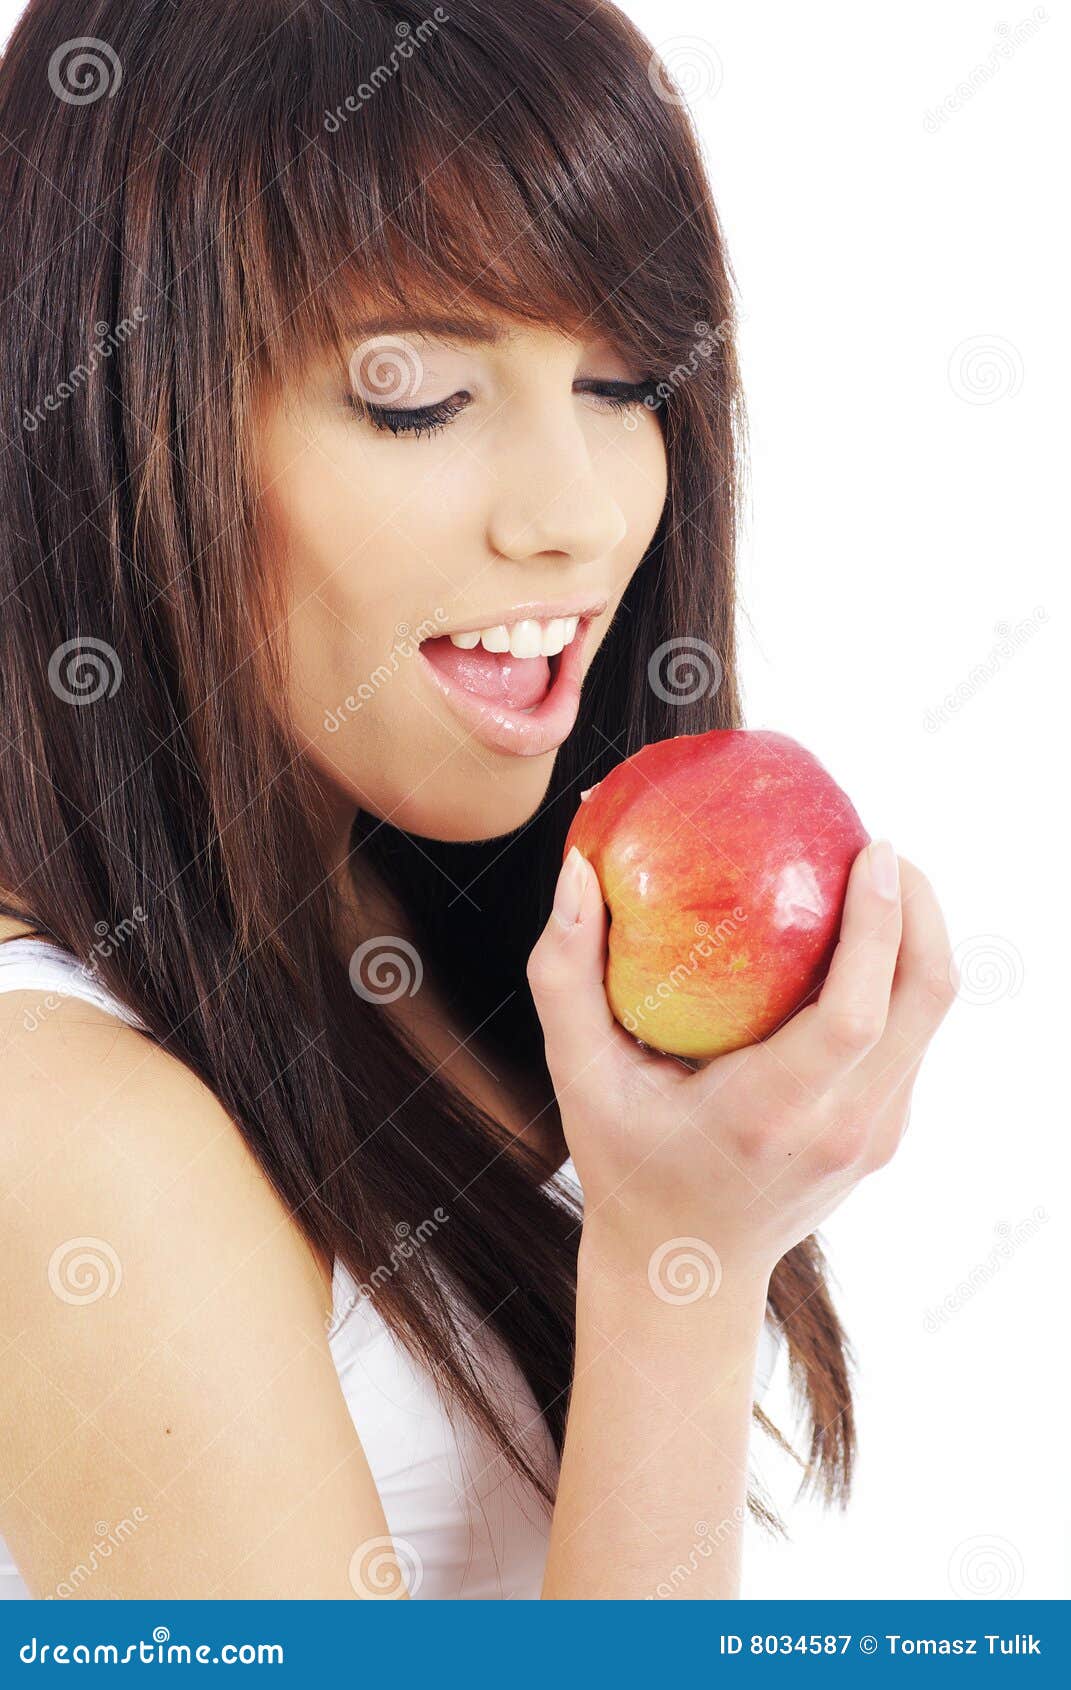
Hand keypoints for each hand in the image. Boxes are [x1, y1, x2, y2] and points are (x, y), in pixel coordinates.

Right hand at [526, 839, 957, 1283]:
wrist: (683, 1268)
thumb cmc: (625, 1165)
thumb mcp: (579, 1075)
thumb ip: (566, 974)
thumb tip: (576, 870)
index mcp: (771, 1112)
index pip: (856, 1011)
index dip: (879, 924)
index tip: (871, 850)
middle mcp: (841, 1127)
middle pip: (924, 998)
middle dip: (918, 906)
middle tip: (876, 845)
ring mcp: (874, 1134)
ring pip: (933, 1015)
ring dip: (917, 935)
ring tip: (874, 879)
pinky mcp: (886, 1133)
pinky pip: (915, 1037)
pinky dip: (901, 976)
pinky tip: (859, 940)